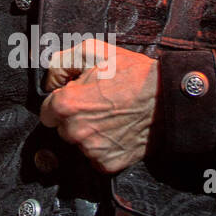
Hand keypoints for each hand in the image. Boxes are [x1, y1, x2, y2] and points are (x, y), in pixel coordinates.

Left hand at [39, 39, 157, 173]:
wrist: (168, 99)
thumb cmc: (133, 74)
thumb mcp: (93, 52)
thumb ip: (60, 63)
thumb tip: (49, 82)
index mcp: (67, 105)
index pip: (47, 112)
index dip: (63, 102)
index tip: (79, 98)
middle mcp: (75, 132)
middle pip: (63, 129)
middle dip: (76, 118)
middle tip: (99, 106)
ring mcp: (91, 150)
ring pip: (79, 144)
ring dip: (90, 134)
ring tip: (111, 118)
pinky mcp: (107, 164)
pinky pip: (96, 158)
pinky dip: (104, 148)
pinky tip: (118, 132)